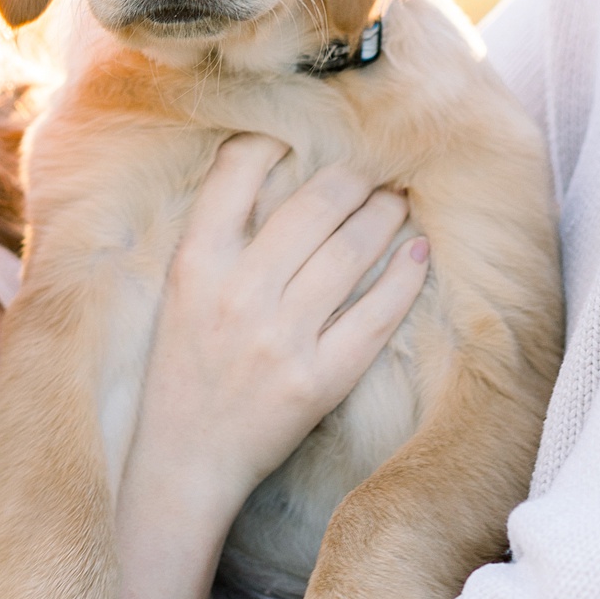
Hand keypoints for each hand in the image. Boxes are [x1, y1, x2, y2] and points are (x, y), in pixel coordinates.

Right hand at [131, 134, 428, 522]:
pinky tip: (417, 252)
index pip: (239, 170)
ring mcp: (281, 340)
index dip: (281, 140)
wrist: (185, 461)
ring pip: (353, 251)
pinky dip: (406, 275)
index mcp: (195, 264)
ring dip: (387, 214)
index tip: (309, 137)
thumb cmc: (184, 365)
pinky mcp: (318, 380)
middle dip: (356, 175)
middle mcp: (238, 294)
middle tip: (377, 164)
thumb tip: (279, 162)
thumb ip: (220, 233)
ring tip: (399, 199)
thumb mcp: (182, 289)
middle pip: (315, 204)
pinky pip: (378, 315)